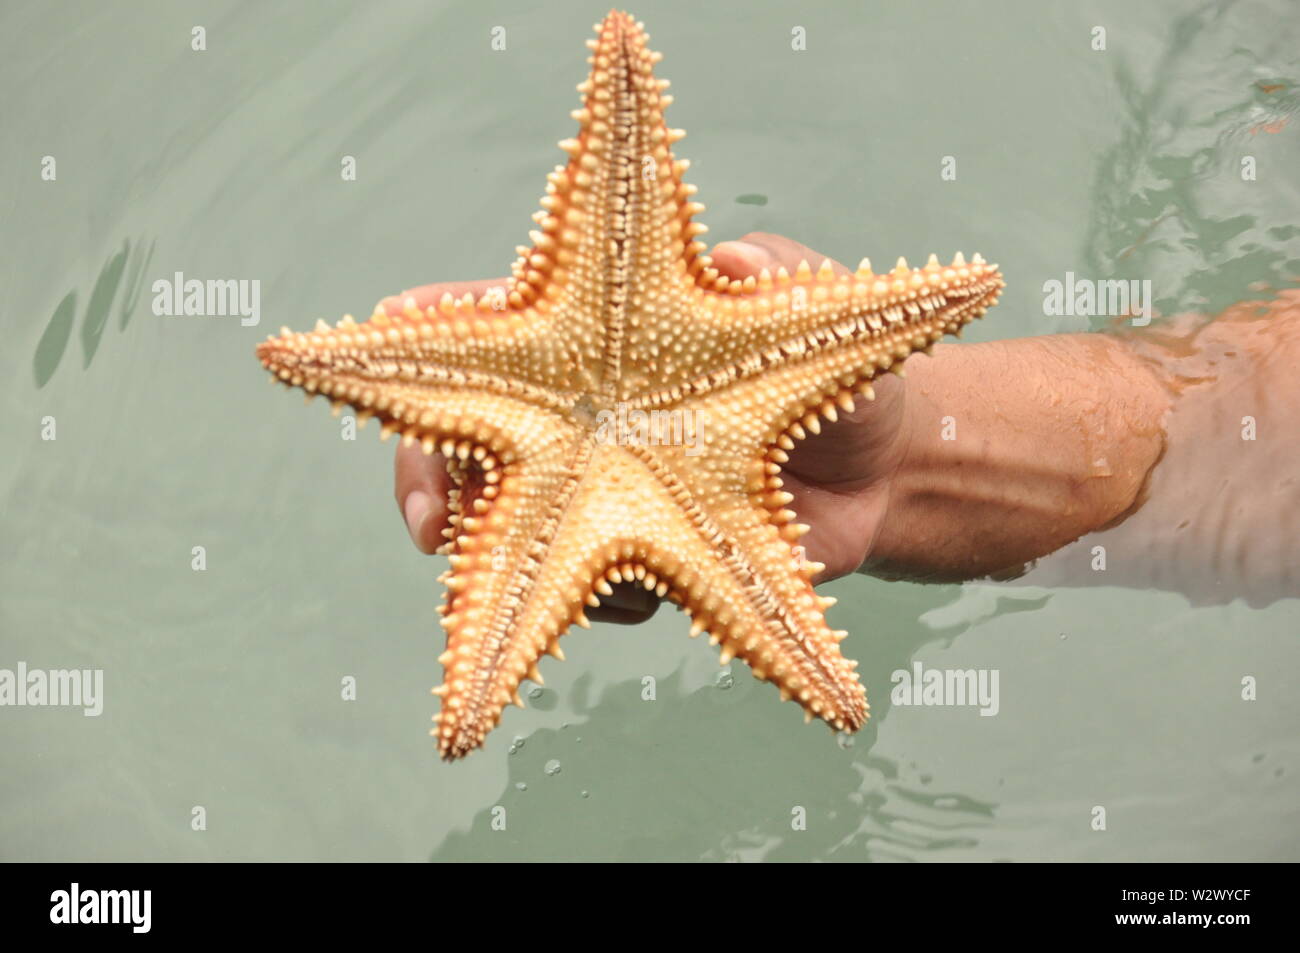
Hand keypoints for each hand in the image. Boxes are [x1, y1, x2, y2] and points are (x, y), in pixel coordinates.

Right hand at [392, 233, 914, 621]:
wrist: (886, 477)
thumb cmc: (838, 372)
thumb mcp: (817, 307)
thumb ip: (777, 269)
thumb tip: (735, 253)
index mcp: (594, 343)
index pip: (483, 325)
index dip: (419, 330)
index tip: (373, 345)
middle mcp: (582, 420)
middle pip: (459, 444)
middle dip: (428, 484)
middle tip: (433, 526)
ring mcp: (602, 495)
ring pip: (509, 536)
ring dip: (519, 566)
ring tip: (596, 571)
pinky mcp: (635, 561)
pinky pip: (586, 596)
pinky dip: (609, 604)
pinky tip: (655, 596)